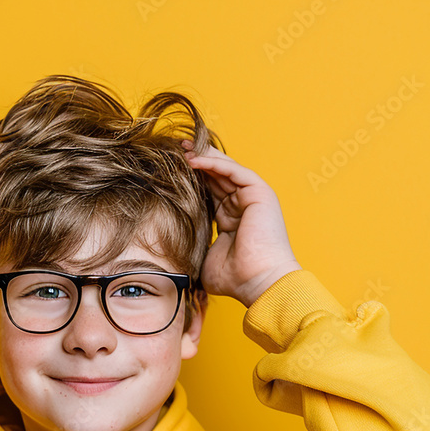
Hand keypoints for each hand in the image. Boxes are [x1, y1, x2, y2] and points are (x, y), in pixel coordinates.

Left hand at [181, 139, 302, 306]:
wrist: (258, 282)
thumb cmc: (236, 278)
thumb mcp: (206, 258)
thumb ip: (195, 245)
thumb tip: (172, 248)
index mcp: (232, 219)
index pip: (210, 191)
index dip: (193, 179)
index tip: (171, 170)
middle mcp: (243, 205)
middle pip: (217, 175)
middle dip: (196, 161)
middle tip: (175, 149)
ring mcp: (253, 197)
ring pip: (225, 168)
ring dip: (203, 157)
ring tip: (181, 148)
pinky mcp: (259, 192)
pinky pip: (233, 170)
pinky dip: (213, 163)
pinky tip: (193, 160)